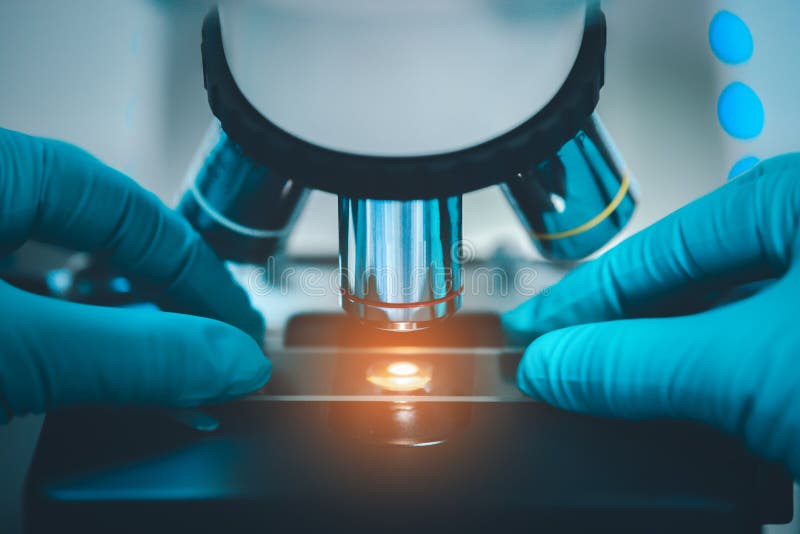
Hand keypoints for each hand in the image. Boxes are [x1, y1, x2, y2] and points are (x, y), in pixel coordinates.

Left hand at [0, 128, 269, 421]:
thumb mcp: (12, 346)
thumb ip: (128, 355)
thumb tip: (230, 362)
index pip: (136, 212)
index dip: (202, 275)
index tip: (239, 328)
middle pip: (103, 241)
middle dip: (166, 304)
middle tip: (214, 350)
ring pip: (59, 277)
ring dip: (119, 331)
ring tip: (163, 372)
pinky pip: (22, 307)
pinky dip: (66, 344)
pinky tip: (88, 373)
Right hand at [503, 154, 799, 478]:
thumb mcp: (743, 365)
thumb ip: (633, 364)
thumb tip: (552, 364)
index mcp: (791, 200)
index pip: (648, 254)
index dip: (574, 300)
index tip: (527, 333)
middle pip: (678, 285)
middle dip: (611, 330)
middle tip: (548, 360)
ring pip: (714, 323)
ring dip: (655, 362)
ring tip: (596, 385)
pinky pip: (750, 353)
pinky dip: (706, 380)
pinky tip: (675, 401)